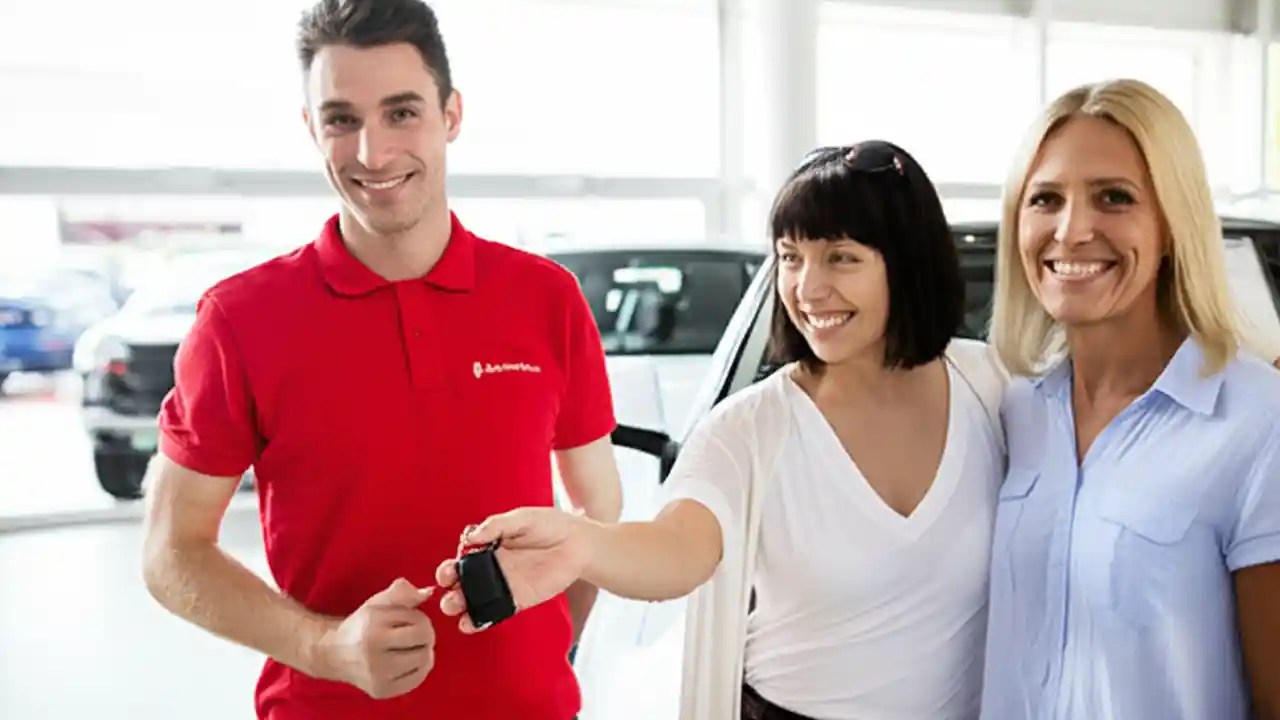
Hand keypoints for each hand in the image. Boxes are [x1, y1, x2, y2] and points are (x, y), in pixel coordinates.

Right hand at [312, 578, 435, 699]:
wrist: (335, 653)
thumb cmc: (362, 625)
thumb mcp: (379, 602)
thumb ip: (404, 593)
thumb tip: (429, 592)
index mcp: (373, 627)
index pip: (420, 623)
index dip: (421, 620)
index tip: (412, 620)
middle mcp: (373, 653)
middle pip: (424, 644)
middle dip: (426, 636)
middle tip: (417, 635)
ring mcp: (377, 675)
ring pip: (424, 663)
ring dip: (425, 652)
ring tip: (414, 647)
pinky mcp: (381, 690)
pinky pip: (416, 680)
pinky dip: (420, 669)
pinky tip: (410, 661)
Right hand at [436, 507, 593, 632]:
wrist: (579, 543)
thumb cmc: (550, 525)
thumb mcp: (521, 518)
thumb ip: (496, 526)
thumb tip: (470, 537)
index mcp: (489, 546)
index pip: (462, 560)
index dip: (451, 567)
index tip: (447, 571)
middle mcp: (493, 568)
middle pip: (463, 582)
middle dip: (450, 588)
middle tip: (447, 590)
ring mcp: (505, 585)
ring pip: (475, 600)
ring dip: (461, 606)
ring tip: (454, 608)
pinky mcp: (519, 600)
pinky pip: (496, 612)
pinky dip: (481, 620)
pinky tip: (469, 624)